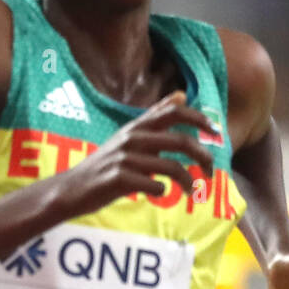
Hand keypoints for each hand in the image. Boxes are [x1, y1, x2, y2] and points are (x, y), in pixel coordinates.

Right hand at [56, 91, 217, 216]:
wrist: (72, 189)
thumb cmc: (105, 164)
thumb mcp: (128, 136)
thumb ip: (154, 117)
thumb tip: (181, 93)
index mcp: (136, 127)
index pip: (173, 112)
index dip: (199, 119)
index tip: (215, 132)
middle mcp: (131, 139)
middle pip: (181, 141)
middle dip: (203, 156)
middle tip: (210, 171)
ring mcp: (125, 159)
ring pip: (172, 167)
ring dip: (188, 181)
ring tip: (191, 191)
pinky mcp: (120, 179)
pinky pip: (156, 187)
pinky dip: (163, 193)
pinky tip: (159, 194)